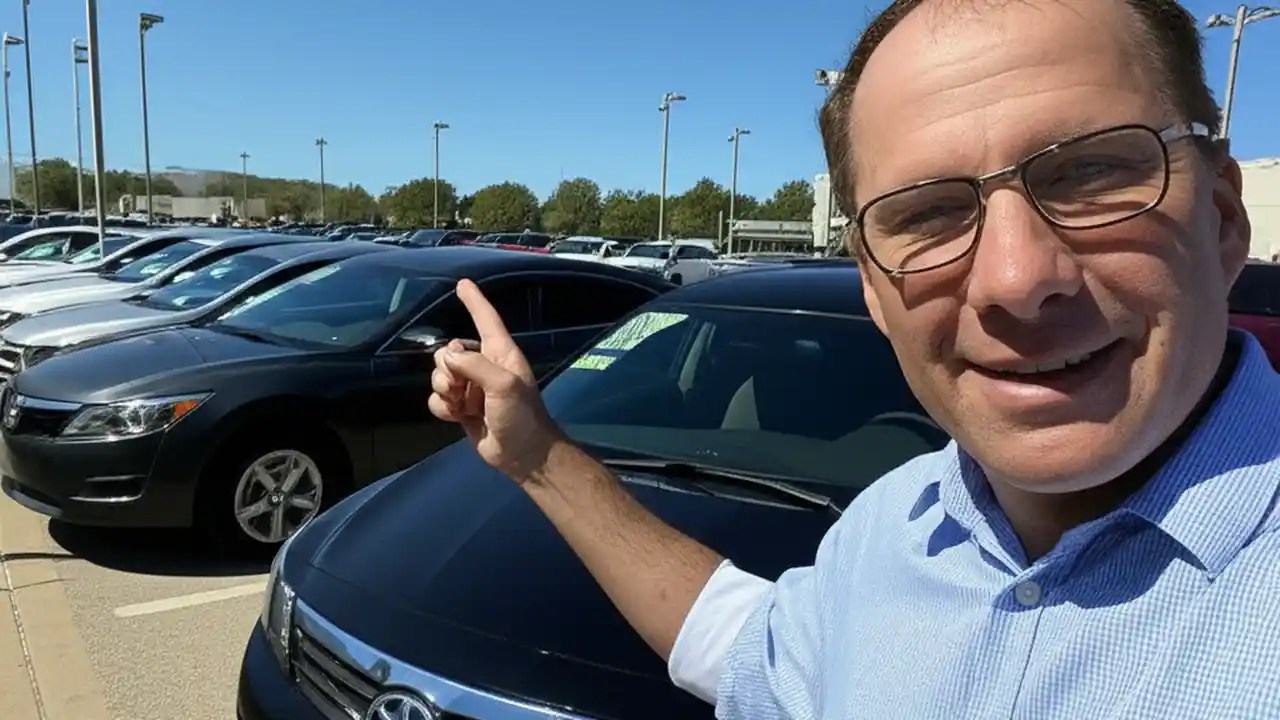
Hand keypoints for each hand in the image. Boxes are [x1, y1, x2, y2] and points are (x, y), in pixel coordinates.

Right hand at [428, 279, 564, 481]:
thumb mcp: (504, 385)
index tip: (464, 284)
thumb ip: (475, 366)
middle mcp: (485, 366)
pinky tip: (455, 417)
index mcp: (501, 353)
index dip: (475, 301)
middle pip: (448, 351)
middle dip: (446, 367)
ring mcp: (471, 388)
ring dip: (443, 389)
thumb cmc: (522, 416)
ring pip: (439, 375)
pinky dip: (441, 407)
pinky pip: (437, 398)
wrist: (521, 455)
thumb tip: (448, 358)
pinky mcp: (460, 408)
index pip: (486, 320)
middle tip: (459, 387)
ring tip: (460, 405)